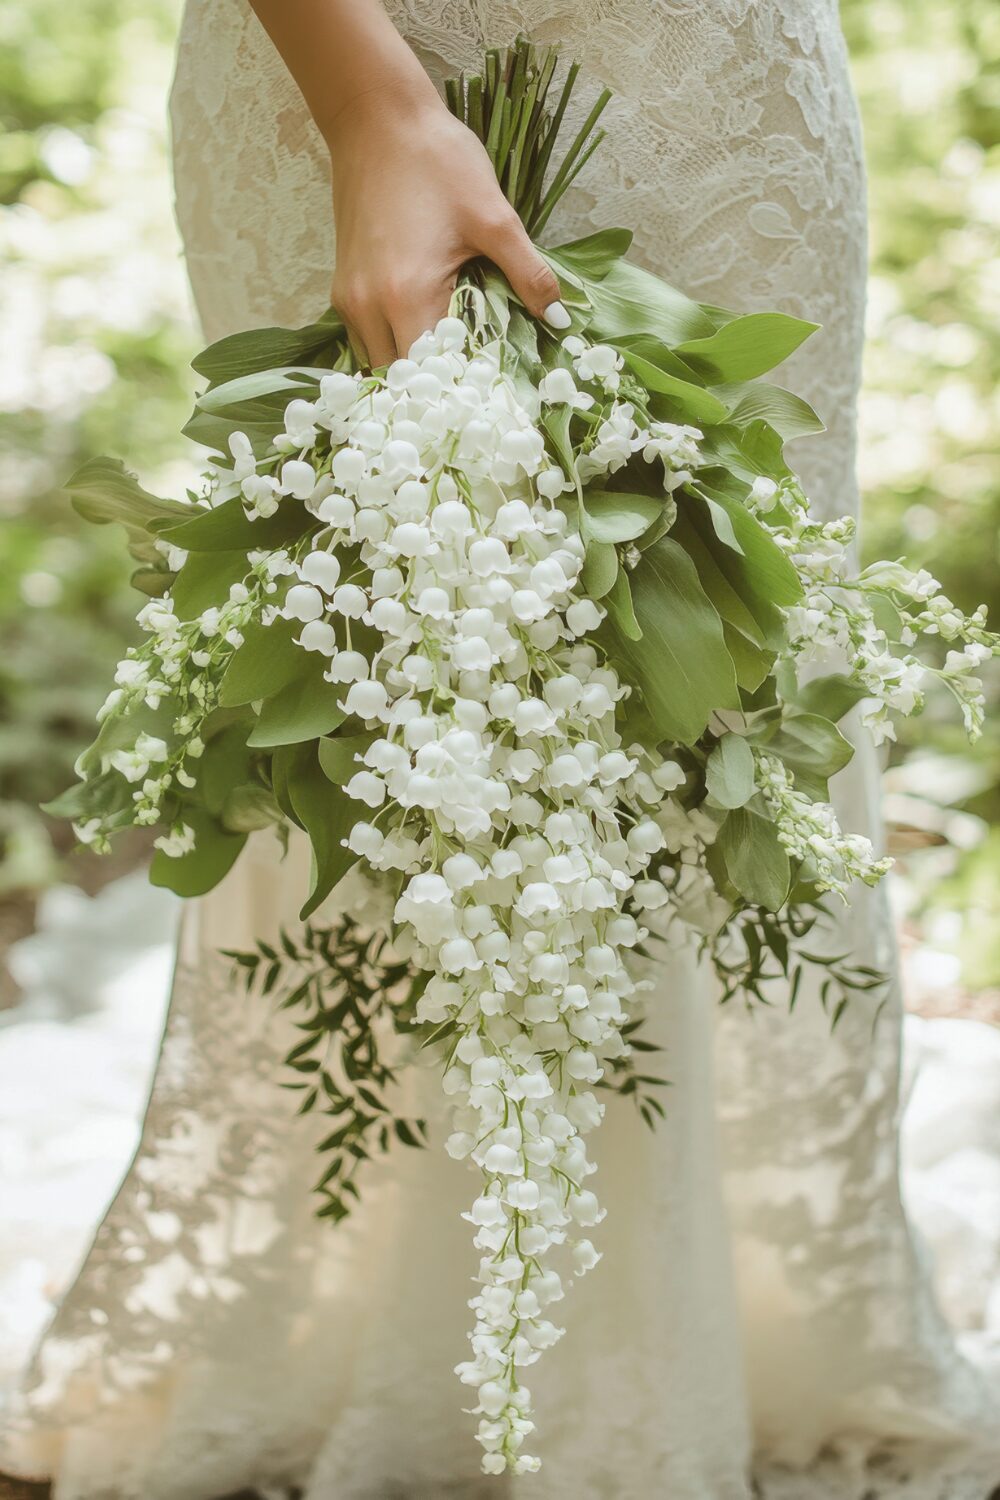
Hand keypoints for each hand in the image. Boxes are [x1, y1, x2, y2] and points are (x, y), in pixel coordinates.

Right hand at [327, 93, 567, 366]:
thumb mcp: (494, 216)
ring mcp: (350, 299)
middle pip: (400, 381)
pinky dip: (392, 347)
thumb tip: (558, 316)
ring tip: (449, 364)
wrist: (376, 119)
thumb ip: (528, 272)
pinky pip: (366, 339)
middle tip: (472, 384)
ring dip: (411, 371)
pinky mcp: (343, 287)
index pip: (431, 377)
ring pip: (378, 364)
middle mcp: (369, 307)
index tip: (488, 394)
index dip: (459, 391)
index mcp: (407, 296)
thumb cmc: (436, 160)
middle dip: (434, 388)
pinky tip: (423, 335)